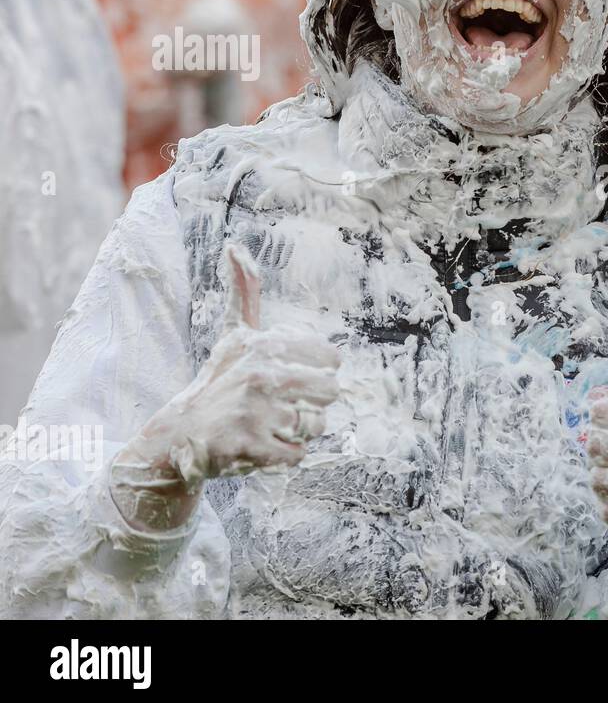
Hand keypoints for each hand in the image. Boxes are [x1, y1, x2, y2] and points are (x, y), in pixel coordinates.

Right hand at [109, 243, 341, 532]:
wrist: (179, 436)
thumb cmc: (217, 381)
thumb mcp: (234, 335)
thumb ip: (245, 293)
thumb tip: (235, 247)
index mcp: (265, 346)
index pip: (333, 359)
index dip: (316, 371)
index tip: (288, 376)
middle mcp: (261, 375)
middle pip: (331, 393)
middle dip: (310, 402)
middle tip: (278, 404)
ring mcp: (256, 414)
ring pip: (317, 425)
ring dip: (297, 430)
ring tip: (266, 424)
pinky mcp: (250, 448)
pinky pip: (299, 454)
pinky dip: (285, 455)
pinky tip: (260, 444)